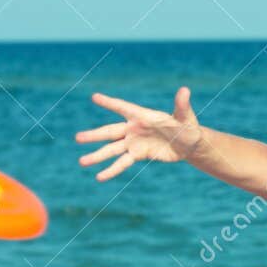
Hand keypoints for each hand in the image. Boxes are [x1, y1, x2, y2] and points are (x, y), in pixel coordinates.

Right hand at [76, 87, 202, 181]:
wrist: (188, 145)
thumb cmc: (188, 127)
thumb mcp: (186, 117)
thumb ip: (182, 105)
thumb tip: (185, 90)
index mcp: (143, 116)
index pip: (123, 107)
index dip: (110, 103)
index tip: (94, 97)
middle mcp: (134, 128)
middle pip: (110, 132)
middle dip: (94, 135)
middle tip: (77, 138)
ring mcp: (134, 142)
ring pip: (112, 150)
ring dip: (97, 156)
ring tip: (82, 162)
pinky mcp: (138, 155)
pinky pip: (122, 163)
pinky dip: (111, 170)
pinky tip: (100, 177)